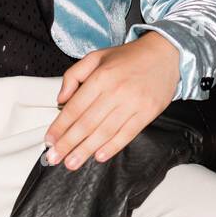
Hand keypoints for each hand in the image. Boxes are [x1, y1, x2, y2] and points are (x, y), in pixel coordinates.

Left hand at [43, 33, 180, 170]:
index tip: (50, 140)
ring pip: (105, 132)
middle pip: (87, 123)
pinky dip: (112, 147)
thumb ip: (74, 75)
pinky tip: (99, 156)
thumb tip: (61, 99)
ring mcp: (133, 103)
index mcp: (101, 77)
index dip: (60, 126)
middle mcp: (116, 91)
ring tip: (72, 163)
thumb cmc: (129, 57)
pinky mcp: (148, 112)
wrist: (165, 53)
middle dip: (68, 144)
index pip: (75, 107)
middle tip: (54, 158)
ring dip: (86, 150)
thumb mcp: (96, 56)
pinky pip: (127, 134)